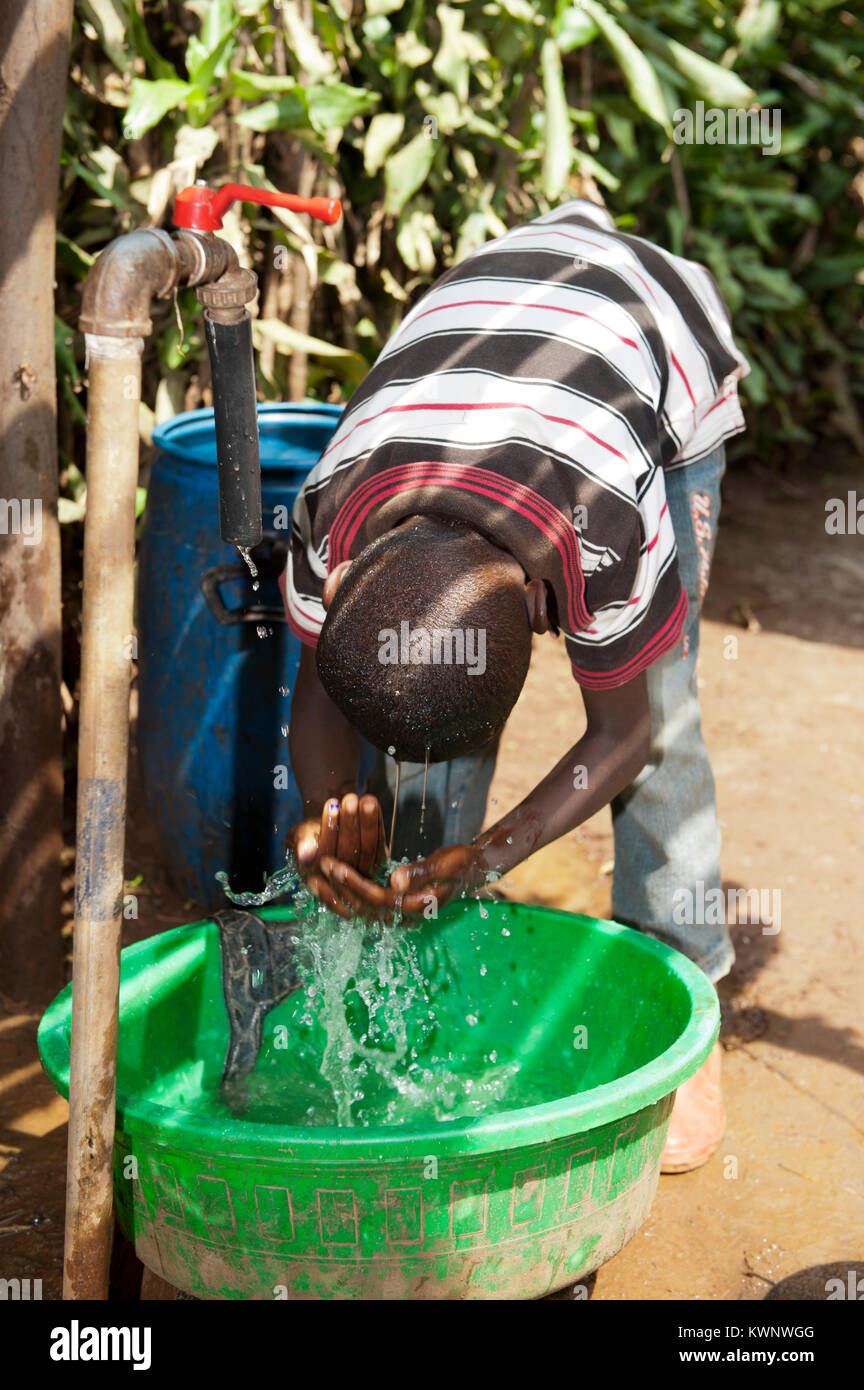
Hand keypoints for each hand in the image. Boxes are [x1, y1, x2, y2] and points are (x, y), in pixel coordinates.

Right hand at [286, 794, 386, 915]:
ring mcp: (362, 873)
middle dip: (350, 823)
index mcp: (319, 879)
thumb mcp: (299, 837)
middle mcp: (342, 881)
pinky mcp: (377, 862)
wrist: (325, 832)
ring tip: (364, 799)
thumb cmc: (309, 834)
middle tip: (350, 798)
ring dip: (367, 821)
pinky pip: (380, 842)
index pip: (326, 854)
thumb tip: (305, 853)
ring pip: (368, 847)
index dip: (329, 830)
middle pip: (349, 852)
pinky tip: (371, 803)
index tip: (331, 805)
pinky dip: (377, 821)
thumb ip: (302, 844)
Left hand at [317, 842, 486, 920]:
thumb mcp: (445, 864)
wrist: (471, 869)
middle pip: (367, 907)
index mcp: (418, 908)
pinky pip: (369, 904)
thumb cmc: (460, 863)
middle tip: (323, 863)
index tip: (335, 865)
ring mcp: (402, 915)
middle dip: (343, 887)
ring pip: (365, 909)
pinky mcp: (397, 908)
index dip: (355, 883)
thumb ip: (420, 873)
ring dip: (344, 891)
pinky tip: (338, 877)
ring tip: (325, 870)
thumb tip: (395, 881)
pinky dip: (352, 892)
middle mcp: (407, 917)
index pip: (378, 899)